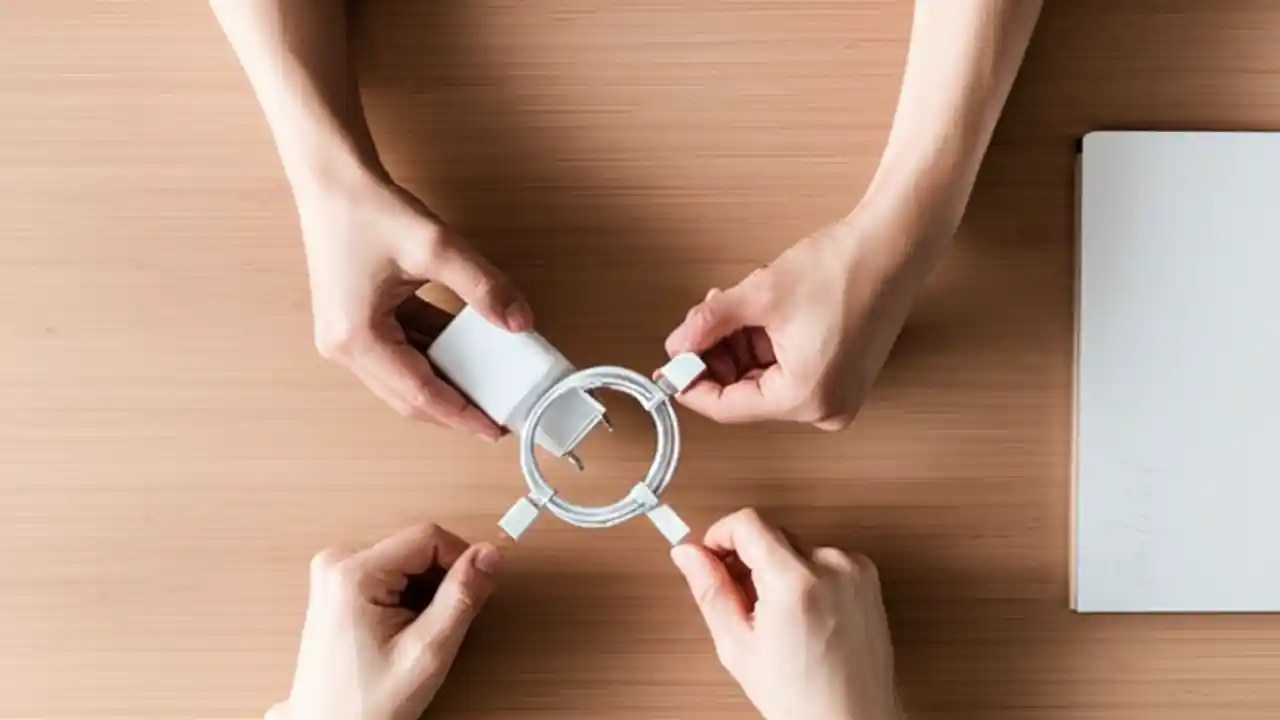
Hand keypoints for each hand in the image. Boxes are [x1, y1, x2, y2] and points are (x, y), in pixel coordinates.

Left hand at [267, 523, 502, 719]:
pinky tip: (403, 628)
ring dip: (426, 590)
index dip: (462, 559)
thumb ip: (461, 597)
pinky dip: (408, 595)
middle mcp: (338, 562)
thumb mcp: (426, 652)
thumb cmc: (365, 703)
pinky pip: (390, 572)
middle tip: (442, 625)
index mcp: (353, 573)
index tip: (475, 592)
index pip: (428, 536)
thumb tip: (489, 555)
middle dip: (442, 580)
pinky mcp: (338, 585)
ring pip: (407, 560)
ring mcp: (334, 573)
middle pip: (417, 547)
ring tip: (419, 632)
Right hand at [299, 173, 532, 439]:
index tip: (494, 429)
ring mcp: (346, 338)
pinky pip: (400, 353)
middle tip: (498, 416)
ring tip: (488, 388)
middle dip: (455, 408)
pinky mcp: (355, 324)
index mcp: (357, 339)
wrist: (331, 180)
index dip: (461, 415)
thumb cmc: (369, 210)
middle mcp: (344, 348)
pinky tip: (466, 353)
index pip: (419, 393)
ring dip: (445, 383)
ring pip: (404, 378)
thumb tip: (520, 323)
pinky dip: (433, 357)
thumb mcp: (436, 247)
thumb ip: (482, 287)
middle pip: (408, 396)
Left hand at [664, 206, 936, 430]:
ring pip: (764, 379)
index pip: (728, 407)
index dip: (692, 384)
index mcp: (806, 397)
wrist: (894, 246)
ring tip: (736, 304)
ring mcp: (838, 395)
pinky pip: (788, 371)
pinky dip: (766, 345)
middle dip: (718, 356)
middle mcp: (825, 408)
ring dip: (741, 346)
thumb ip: (709, 324)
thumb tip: (677, 345)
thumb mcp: (759, 295)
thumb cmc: (844, 269)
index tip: (669, 366)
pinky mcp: (842, 377)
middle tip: (701, 321)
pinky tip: (760, 312)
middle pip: (746, 394)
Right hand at [671, 509, 900, 719]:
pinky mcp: (868, 578)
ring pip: (796, 548)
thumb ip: (710, 590)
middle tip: (744, 602)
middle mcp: (831, 567)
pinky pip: (824, 560)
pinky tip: (804, 615)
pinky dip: (808, 578)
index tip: (712, 554)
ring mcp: (855, 571)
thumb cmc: (801, 697)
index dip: (721, 535)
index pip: (748, 522)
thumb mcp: (738, 645)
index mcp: (795, 582)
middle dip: (750, 560)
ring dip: (780, 570)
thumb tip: (688, 553)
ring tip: (778, 617)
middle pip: (772, 534)